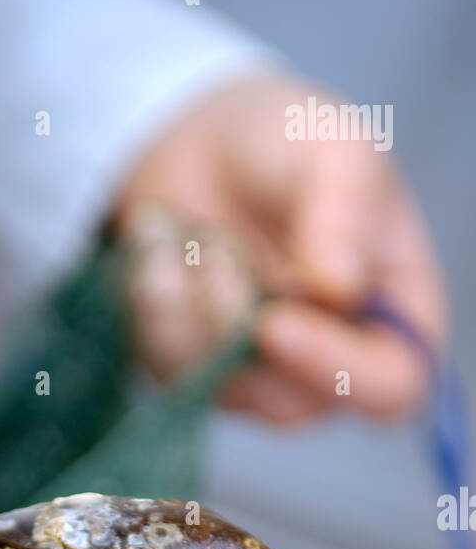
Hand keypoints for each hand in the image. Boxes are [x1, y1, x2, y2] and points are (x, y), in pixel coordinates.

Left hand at [112, 72, 447, 423]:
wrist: (202, 144)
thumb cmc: (287, 146)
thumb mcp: (331, 147)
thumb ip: (343, 211)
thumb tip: (336, 290)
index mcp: (395, 318)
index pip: (389, 388)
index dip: (334, 369)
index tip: (276, 322)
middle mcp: (330, 365)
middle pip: (288, 403)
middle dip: (235, 321)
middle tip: (214, 248)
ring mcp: (259, 380)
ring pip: (216, 385)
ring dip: (188, 302)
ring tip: (188, 230)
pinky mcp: (195, 376)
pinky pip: (164, 366)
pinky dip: (152, 300)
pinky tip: (160, 249)